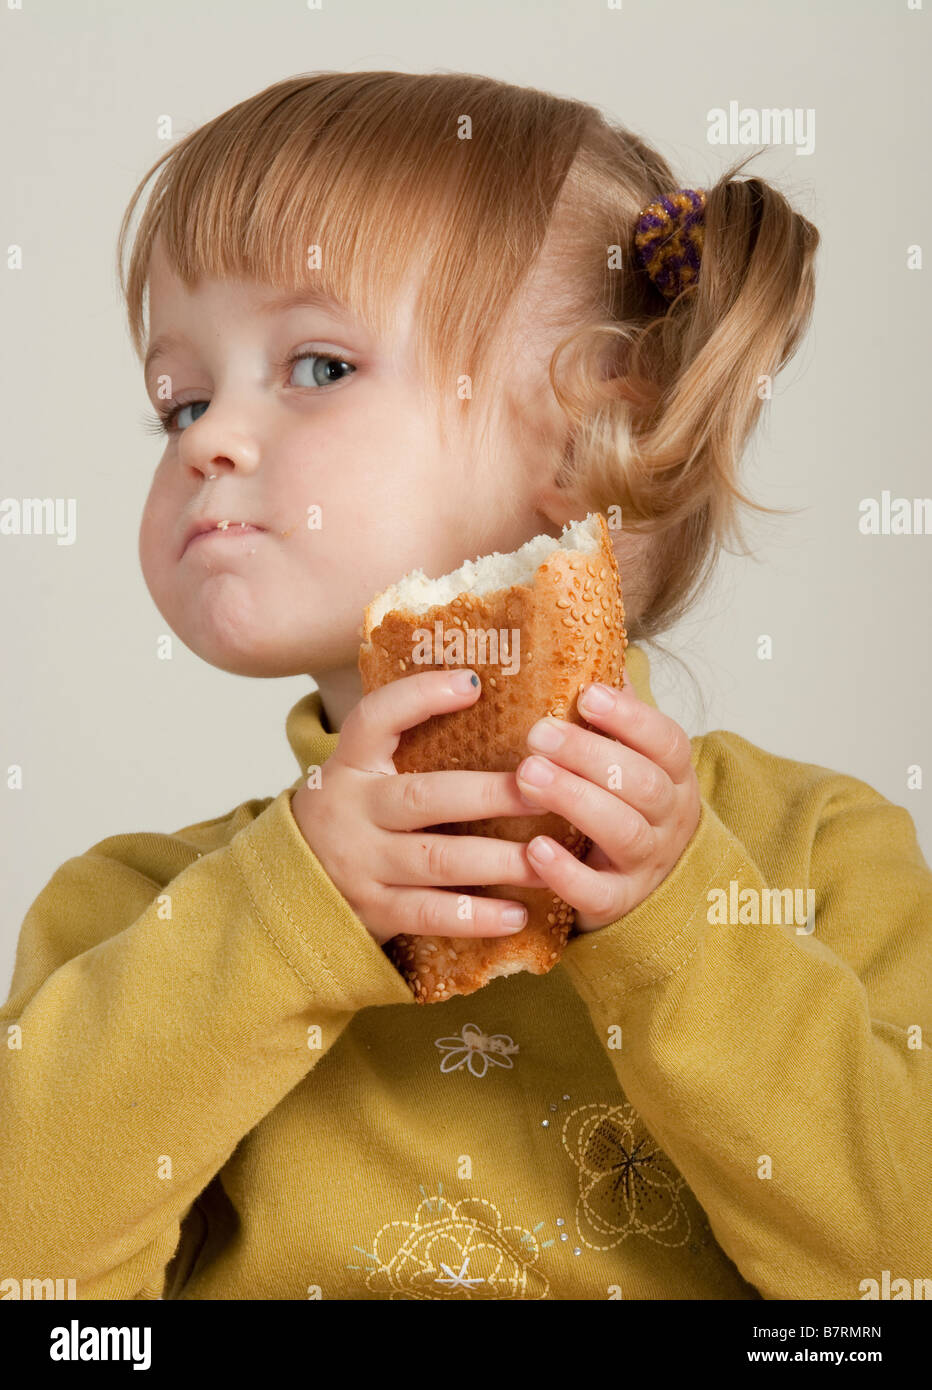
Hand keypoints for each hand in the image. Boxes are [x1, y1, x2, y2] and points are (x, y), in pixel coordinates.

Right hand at [291, 669, 549, 946]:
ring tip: (546, 857)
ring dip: (498, 860)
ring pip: (436, 860)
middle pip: (425, 797)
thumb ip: (407, 740)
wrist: (290, 886)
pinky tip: (518, 913)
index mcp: (351, 764)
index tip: (472, 684)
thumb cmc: (353, 815)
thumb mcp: (363, 771)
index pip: (376, 719)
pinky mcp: (374, 911)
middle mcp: (352, 810)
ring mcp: (361, 864)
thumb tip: (482, 687)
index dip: (420, 698)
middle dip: (491, 793)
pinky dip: (476, 916)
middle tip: (546, 788)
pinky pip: (430, 914)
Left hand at [514, 679, 700, 931]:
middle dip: (589, 756)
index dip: (630, 718)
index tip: (588, 695)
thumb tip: (581, 642)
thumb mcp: (627, 758)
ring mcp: (646, 863)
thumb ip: (611, 714)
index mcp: (673, 774)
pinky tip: (533, 849)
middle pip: (642, 784)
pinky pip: (597, 891)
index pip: (666, 741)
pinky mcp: (617, 903)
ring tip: (528, 776)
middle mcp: (668, 818)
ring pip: (623, 832)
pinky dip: (567, 871)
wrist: (643, 887)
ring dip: (574, 801)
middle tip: (537, 735)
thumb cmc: (621, 804)